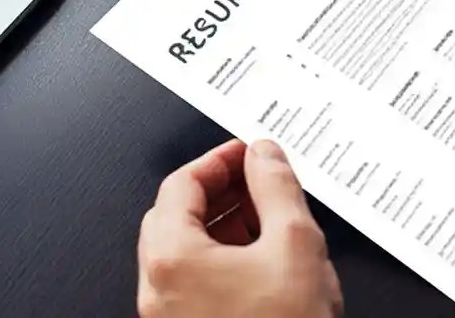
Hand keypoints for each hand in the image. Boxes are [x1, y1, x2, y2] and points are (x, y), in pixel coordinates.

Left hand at [137, 139, 342, 317]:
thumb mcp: (295, 245)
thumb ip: (277, 188)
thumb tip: (265, 157)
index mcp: (172, 258)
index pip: (181, 183)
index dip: (220, 159)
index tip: (249, 153)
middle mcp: (159, 289)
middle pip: (177, 216)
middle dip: (221, 192)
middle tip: (259, 181)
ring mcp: (169, 317)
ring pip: (188, 252)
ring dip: (225, 227)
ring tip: (269, 221)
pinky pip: (197, 284)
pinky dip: (225, 260)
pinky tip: (265, 263)